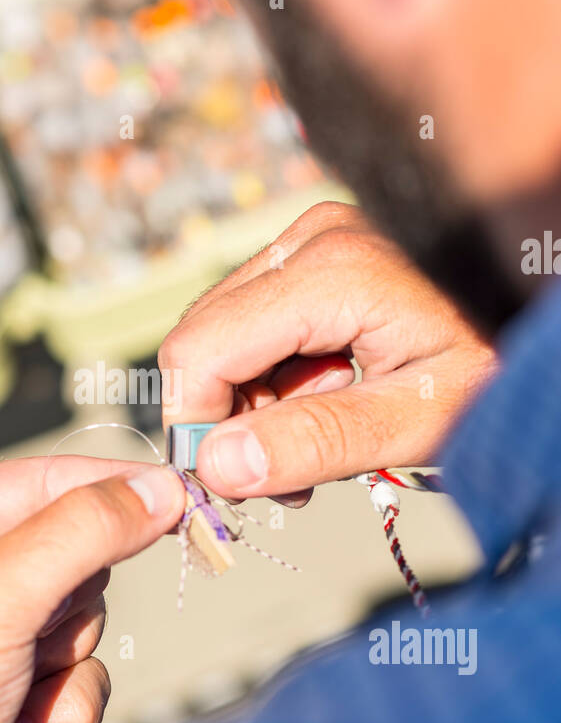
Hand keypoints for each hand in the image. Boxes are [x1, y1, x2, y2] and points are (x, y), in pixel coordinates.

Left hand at [0, 456, 183, 722]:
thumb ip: (84, 530)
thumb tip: (160, 488)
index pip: (39, 479)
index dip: (107, 489)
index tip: (178, 494)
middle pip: (74, 551)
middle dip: (69, 602)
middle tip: (36, 630)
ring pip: (86, 619)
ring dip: (65, 661)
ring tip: (9, 692)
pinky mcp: (13, 698)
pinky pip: (83, 677)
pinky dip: (64, 707)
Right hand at [158, 201, 497, 500]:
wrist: (544, 318)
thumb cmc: (500, 366)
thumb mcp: (416, 421)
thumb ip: (315, 441)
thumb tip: (217, 467)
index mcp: (332, 269)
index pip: (200, 350)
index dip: (197, 427)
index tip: (231, 487)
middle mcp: (310, 235)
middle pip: (205, 340)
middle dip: (228, 418)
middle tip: (284, 478)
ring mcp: (312, 235)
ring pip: (224, 334)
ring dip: (252, 402)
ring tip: (318, 440)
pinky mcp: (318, 248)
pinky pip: (255, 320)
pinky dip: (273, 375)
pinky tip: (323, 400)